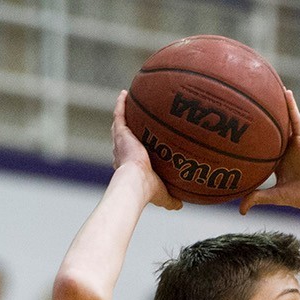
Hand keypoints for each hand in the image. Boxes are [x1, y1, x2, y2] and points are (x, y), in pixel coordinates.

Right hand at [111, 91, 181, 210]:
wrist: (136, 182)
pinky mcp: (121, 134)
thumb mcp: (163, 195)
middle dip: (126, 129)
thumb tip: (180, 206)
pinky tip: (124, 93)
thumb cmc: (148, 190)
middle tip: (134, 119)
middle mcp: (123, 152)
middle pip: (124, 137)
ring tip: (127, 100)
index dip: (132, 149)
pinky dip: (120, 104)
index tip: (139, 143)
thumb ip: (171, 199)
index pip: (130, 155)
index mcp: (131, 166)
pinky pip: (119, 114)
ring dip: (122, 112)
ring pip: (120, 124)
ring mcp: (121, 142)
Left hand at [240, 90, 299, 215]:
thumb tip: (240, 210)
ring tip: (264, 88)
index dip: (250, 142)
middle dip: (258, 121)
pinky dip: (291, 106)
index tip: (235, 133)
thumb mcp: (275, 197)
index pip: (260, 151)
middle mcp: (283, 151)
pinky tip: (285, 92)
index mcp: (276, 164)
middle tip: (243, 106)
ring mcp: (293, 144)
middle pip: (268, 133)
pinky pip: (295, 119)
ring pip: (281, 122)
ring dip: (274, 106)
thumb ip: (257, 198)